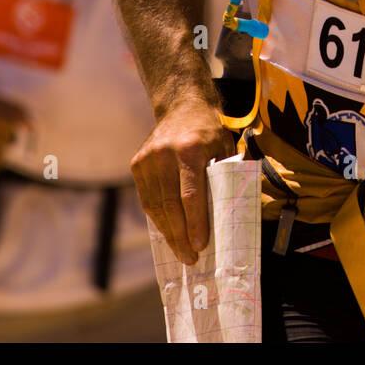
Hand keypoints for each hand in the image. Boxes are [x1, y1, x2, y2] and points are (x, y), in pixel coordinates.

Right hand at [130, 103, 235, 265]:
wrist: (182, 106)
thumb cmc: (209, 132)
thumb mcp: (224, 149)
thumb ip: (223, 177)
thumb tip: (227, 216)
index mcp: (189, 149)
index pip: (190, 194)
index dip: (195, 222)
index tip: (200, 244)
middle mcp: (163, 154)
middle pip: (170, 205)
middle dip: (180, 235)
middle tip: (191, 258)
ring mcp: (147, 159)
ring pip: (155, 206)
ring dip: (168, 232)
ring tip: (181, 252)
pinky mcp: (137, 164)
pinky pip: (147, 199)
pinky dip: (158, 219)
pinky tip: (169, 232)